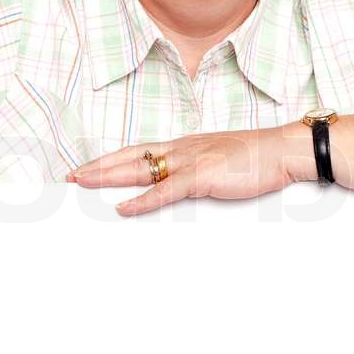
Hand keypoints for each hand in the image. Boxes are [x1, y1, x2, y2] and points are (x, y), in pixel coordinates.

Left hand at [66, 125, 299, 215]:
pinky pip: (165, 191)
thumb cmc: (256, 158)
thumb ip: (195, 171)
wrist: (283, 150)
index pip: (139, 150)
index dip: (111, 159)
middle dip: (98, 167)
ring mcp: (190, 161)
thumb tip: (177, 185)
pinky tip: (123, 208)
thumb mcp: (218, 161)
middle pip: (130, 156)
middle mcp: (181, 149)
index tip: (88, 168)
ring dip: (108, 176)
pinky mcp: (202, 176)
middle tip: (70, 176)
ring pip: (139, 168)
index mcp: (185, 145)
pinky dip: (141, 201)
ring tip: (82, 183)